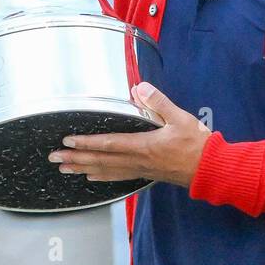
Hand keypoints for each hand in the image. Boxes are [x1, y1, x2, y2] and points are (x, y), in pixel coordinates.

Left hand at [49, 82, 210, 187]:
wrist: (210, 169)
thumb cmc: (197, 145)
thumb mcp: (180, 118)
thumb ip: (159, 102)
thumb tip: (140, 87)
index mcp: (144, 145)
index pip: (108, 144)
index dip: (86, 142)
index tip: (68, 140)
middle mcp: (138, 160)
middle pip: (101, 160)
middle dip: (76, 158)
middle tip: (55, 157)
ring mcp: (141, 170)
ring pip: (106, 171)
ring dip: (83, 169)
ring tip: (65, 168)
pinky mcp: (146, 174)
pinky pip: (119, 177)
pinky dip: (102, 177)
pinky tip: (93, 177)